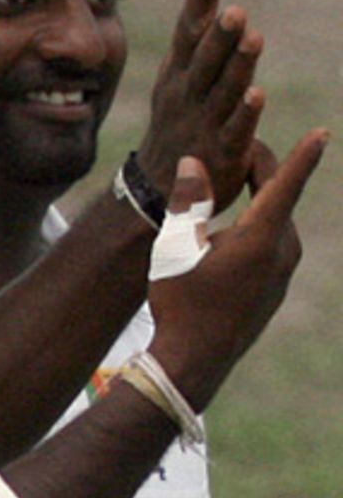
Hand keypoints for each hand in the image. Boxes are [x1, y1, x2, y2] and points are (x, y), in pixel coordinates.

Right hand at [136, 0, 266, 210]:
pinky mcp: (222, 152)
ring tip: (253, 38)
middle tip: (234, 10)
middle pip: (205, 60)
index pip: (188, 33)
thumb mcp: (176, 70)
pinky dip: (245, 114)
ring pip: (223, 91)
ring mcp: (203, 123)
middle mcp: (188, 95)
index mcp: (178, 73)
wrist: (157, 189)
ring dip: (237, 66)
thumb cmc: (175, 119)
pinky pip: (235, 130)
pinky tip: (257, 94)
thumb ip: (193, 27)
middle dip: (218, 35)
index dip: (199, 3)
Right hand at [146, 130, 327, 409]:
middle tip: (234, 149)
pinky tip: (225, 236)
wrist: (192, 364)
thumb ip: (188, 201)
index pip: (286, 183)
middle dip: (257, 169)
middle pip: (277, 196)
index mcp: (261, 237)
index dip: (303, 155)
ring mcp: (282, 274)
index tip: (322, 133)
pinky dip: (253, 229)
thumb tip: (196, 161)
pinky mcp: (275, 290)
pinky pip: (270, 247)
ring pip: (273, 221)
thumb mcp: (175, 248)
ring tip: (226, 187)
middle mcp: (282, 252)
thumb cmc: (180, 304)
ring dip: (254, 200)